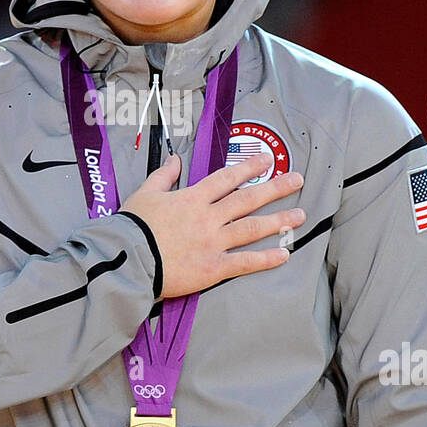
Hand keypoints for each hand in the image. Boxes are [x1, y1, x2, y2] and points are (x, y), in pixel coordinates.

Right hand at [120, 151, 304, 299]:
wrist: (127, 260)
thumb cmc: (132, 226)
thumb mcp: (145, 194)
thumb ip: (163, 176)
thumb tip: (174, 159)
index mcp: (192, 198)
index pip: (227, 179)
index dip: (249, 167)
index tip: (268, 160)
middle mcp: (208, 217)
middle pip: (248, 199)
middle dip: (275, 188)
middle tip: (297, 179)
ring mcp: (213, 243)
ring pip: (252, 228)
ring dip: (278, 221)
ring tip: (300, 215)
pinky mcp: (213, 268)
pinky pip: (244, 262)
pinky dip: (265, 259)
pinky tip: (284, 254)